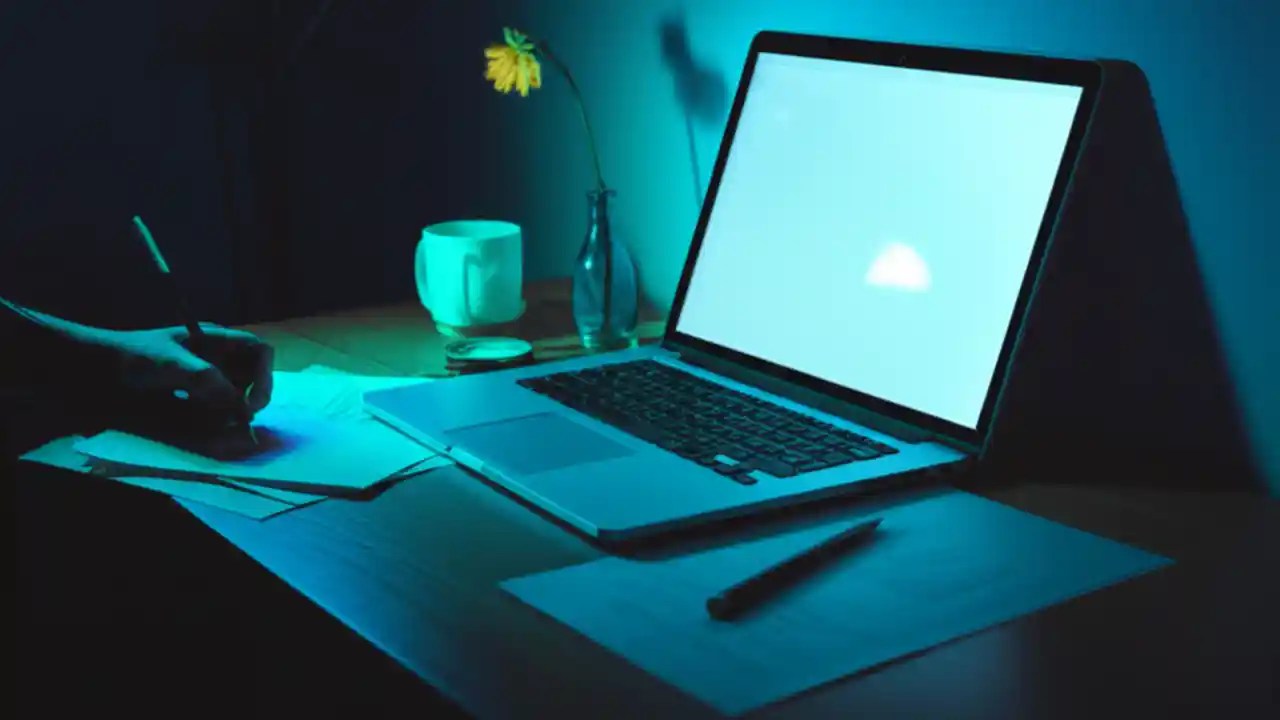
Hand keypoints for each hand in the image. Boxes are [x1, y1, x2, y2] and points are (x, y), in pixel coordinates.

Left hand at [106, 325, 273, 426]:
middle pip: (252, 376)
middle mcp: (215, 357)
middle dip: (250, 397)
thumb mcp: (172, 364)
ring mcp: (204, 378)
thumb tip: (239, 405)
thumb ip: (207, 380)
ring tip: (216, 419)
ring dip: (232, 409)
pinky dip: (215, 417)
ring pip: (236, 395)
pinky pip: (216, 408)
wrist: (95, 370)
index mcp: (215, 340)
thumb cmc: (134, 357)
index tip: (252, 401)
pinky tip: (199, 420)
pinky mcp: (192, 396)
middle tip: (239, 417)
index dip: (264, 374)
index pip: (259, 352)